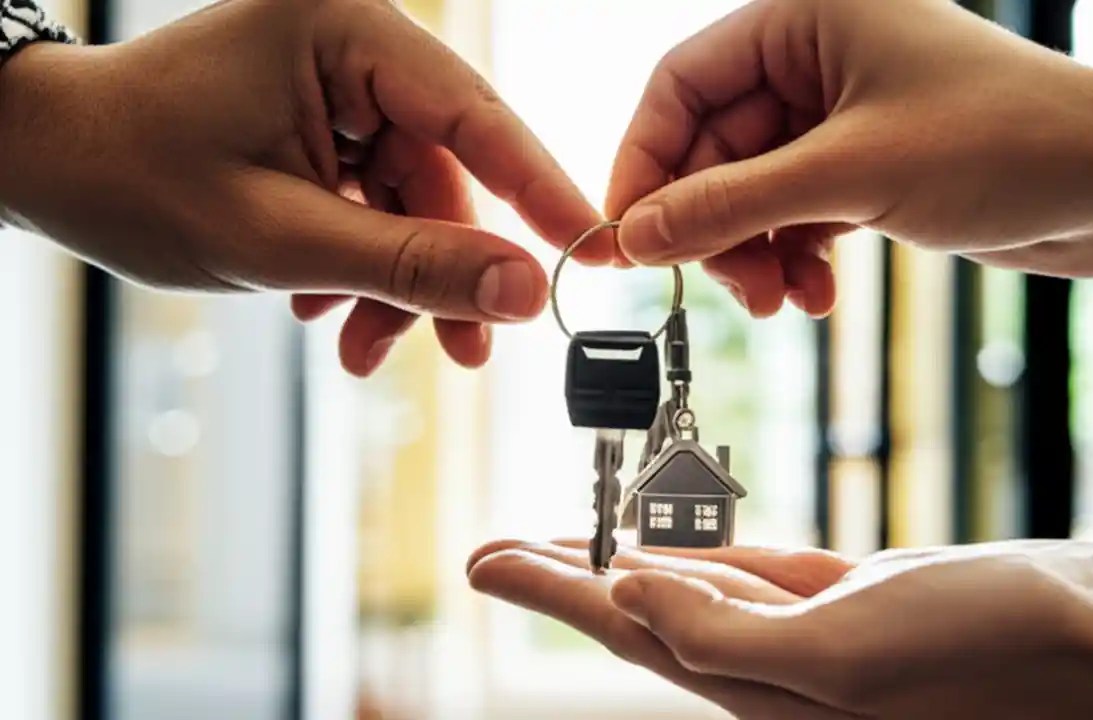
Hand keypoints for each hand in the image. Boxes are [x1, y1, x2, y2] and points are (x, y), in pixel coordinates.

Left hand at [0, 0, 609, 373]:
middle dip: (443, 270)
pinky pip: (375, 200)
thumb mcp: (283, 239)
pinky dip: (362, 263)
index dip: (539, 189)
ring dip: (397, 282)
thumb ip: (412, 266)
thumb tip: (523, 289)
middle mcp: (350, 43)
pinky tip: (329, 308)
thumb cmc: (132, 179)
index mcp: (343, 28)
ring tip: (364, 348)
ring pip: (413, 199)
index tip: (593, 248)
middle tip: (465, 352)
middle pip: (446, 169)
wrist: (46, 168)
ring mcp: (336, 82)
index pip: (474, 114)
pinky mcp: (324, 119)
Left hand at [469, 539, 1092, 719]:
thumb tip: (625, 589)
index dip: (548, 592)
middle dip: (572, 576)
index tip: (481, 558)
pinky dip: (720, 548)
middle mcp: (779, 664)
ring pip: (700, 584)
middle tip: (506, 544)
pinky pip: (766, 568)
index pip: (625, 630)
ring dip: (637, 554)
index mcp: (761, 686)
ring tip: (583, 530)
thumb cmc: (991, 653)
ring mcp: (820, 630)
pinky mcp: (860, 596)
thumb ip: (726, 632)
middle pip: (645, 612)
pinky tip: (688, 533)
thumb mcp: (846, 651)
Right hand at [606, 0, 1092, 312]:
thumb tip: (632, 236)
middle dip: (713, 225)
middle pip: (713, 147)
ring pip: (751, 190)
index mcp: (805, 14)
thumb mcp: (849, 175)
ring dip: (754, 251)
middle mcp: (818, 55)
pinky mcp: (869, 164)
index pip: (681, 83)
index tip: (625, 239)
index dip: (644, 163)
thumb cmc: (1009, 141)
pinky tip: (815, 294)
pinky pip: (796, 212)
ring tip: (780, 298)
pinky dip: (794, 255)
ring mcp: (844, 113)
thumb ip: (727, 205)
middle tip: (724, 288)